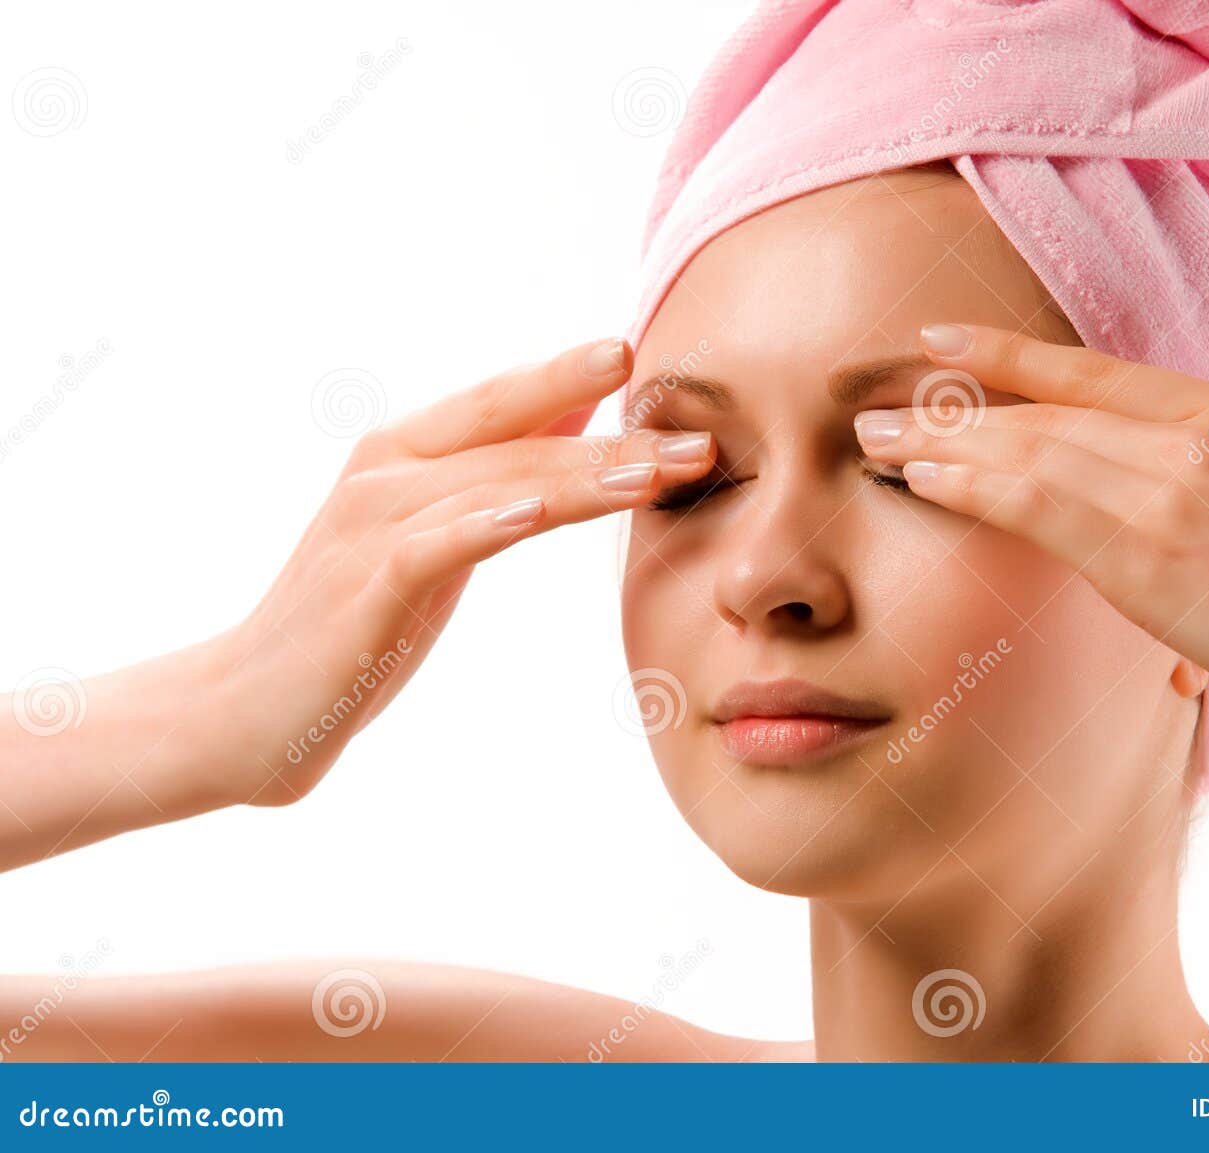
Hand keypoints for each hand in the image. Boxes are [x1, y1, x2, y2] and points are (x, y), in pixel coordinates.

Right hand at [216, 338, 714, 803]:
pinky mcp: (363, 590)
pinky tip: (537, 513)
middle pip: (517, 442)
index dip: (570, 376)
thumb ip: (493, 472)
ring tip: (656, 474)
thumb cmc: (355, 619)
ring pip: (494, 487)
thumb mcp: (434, 535)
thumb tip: (574, 415)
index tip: (642, 355)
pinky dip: (483, 525)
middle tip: (700, 440)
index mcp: (403, 454)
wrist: (247, 707)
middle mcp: (386, 474)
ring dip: (582, 479)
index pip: (503, 403)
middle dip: (614, 441)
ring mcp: (371, 528)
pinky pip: (433, 548)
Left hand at [854, 310, 1208, 753]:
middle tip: (875, 409)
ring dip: (941, 447)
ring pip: (1028, 452)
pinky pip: (1038, 506)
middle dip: (952, 410)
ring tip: (873, 442)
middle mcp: (1191, 437)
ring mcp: (1169, 490)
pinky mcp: (1150, 555)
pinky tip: (922, 482)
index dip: (1012, 358)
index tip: (944, 344)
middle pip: (1044, 413)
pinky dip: (974, 488)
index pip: (1096, 374)